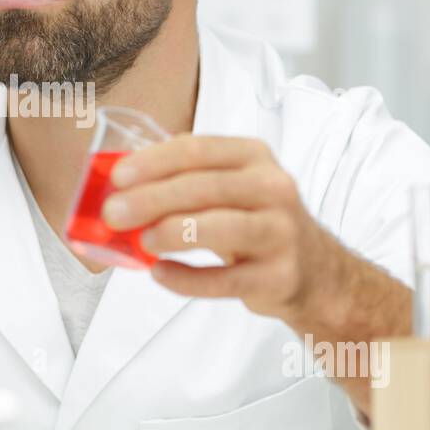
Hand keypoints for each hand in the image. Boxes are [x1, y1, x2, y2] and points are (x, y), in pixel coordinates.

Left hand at [102, 135, 339, 325]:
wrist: (316, 272)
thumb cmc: (257, 220)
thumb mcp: (233, 184)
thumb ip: (187, 173)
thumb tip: (123, 175)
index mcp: (254, 157)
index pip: (198, 150)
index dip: (154, 162)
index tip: (118, 177)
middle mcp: (273, 188)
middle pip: (203, 188)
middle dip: (151, 199)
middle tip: (114, 213)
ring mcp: (280, 233)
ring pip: (219, 228)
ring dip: (171, 233)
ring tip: (140, 242)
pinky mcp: (279, 276)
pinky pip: (225, 279)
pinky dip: (186, 278)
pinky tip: (160, 274)